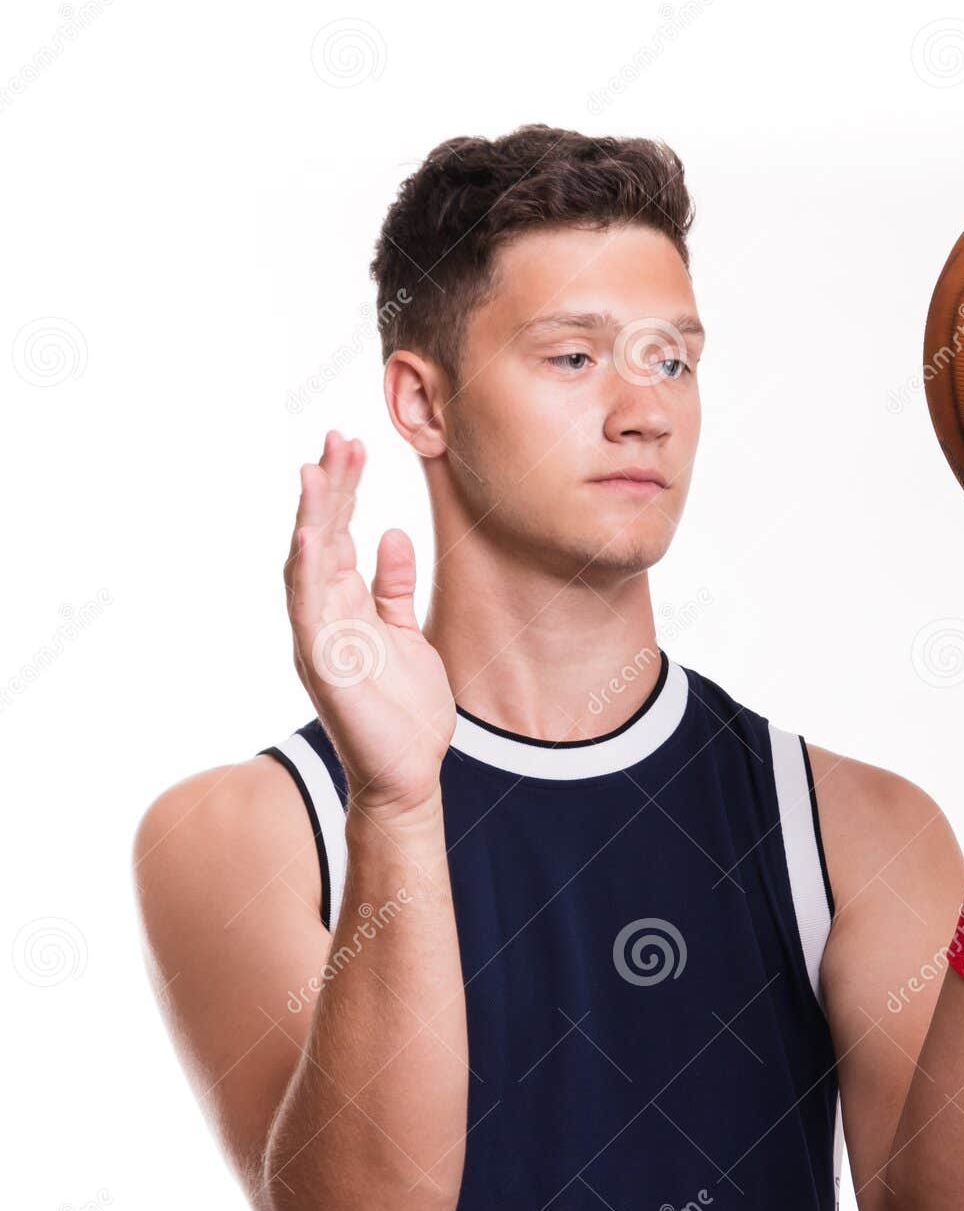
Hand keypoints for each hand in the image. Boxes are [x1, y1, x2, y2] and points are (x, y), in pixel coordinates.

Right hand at [284, 430, 456, 820]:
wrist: (408, 774)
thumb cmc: (405, 710)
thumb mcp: (409, 635)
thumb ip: (395, 587)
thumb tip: (393, 534)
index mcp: (346, 607)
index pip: (340, 537)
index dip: (345, 492)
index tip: (355, 447)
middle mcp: (325, 615)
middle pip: (321, 538)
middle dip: (329, 488)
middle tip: (337, 437)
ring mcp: (319, 637)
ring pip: (307, 564)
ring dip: (312, 515)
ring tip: (316, 467)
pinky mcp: (322, 663)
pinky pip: (309, 608)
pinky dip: (309, 569)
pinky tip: (315, 532)